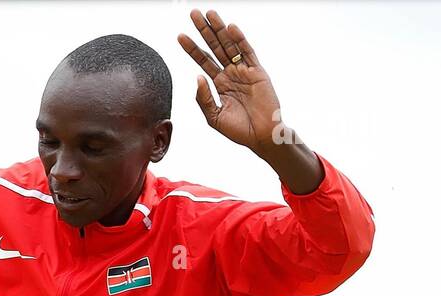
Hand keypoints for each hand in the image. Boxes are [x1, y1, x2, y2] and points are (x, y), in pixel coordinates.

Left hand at [177, 9, 283, 154]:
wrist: (261, 137)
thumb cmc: (239, 130)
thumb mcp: (214, 117)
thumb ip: (204, 98)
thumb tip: (197, 76)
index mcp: (220, 84)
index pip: (203, 61)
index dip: (192, 49)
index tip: (180, 36)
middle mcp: (231, 74)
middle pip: (215, 47)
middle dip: (204, 31)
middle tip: (193, 13)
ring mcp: (244, 71)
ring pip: (229, 45)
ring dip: (219, 29)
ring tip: (209, 13)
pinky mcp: (257, 72)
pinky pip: (247, 52)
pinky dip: (239, 39)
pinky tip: (230, 28)